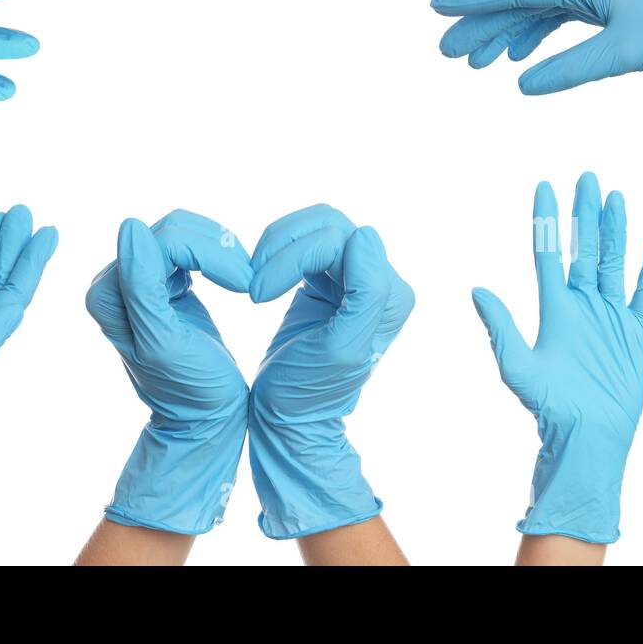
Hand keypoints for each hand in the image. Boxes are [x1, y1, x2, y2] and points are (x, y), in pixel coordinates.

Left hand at [85, 211, 251, 534]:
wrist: (207, 418)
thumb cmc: (190, 389)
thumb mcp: (164, 341)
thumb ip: (142, 285)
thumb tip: (130, 224)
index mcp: (108, 293)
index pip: (163, 240)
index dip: (210, 254)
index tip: (244, 285)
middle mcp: (116, 281)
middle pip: (173, 229)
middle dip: (217, 249)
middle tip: (248, 283)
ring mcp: (140, 279)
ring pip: (184, 231)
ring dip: (221, 251)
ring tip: (244, 282)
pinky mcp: (164, 279)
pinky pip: (191, 245)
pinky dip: (218, 257)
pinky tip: (233, 281)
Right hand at [248, 206, 413, 538]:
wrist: (286, 418)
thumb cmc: (307, 392)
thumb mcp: (339, 349)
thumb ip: (366, 292)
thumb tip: (365, 235)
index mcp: (390, 294)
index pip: (339, 240)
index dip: (292, 257)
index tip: (256, 296)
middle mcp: (379, 280)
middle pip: (328, 225)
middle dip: (281, 248)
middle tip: (252, 287)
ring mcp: (354, 276)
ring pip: (315, 226)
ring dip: (277, 246)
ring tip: (254, 282)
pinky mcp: (328, 276)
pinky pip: (304, 240)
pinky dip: (277, 252)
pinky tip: (261, 280)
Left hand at [473, 174, 642, 542]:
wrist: (588, 439)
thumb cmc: (549, 408)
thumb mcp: (518, 367)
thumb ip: (501, 328)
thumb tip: (476, 289)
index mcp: (553, 308)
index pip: (549, 252)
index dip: (548, 220)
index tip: (545, 185)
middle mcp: (580, 305)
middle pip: (584, 248)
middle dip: (585, 214)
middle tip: (588, 178)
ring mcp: (609, 316)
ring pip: (613, 262)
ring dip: (616, 230)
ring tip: (616, 197)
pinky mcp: (636, 332)